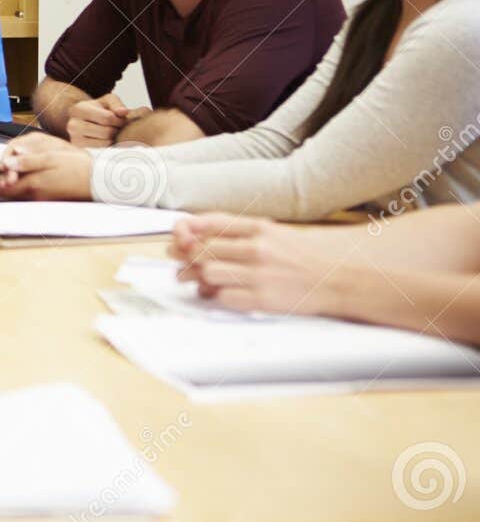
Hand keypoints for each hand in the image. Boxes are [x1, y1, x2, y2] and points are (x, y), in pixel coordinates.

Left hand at [0, 134, 93, 199]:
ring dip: (7, 187)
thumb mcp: (50, 158)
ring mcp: (42, 196)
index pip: (5, 188)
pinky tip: (19, 182)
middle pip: (9, 192)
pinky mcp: (49, 196)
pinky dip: (19, 188)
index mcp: (33, 184)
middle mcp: (35, 194)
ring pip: (18, 193)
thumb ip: (27, 161)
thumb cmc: (76, 167)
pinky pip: (28, 193)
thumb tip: (7, 163)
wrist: (97, 181)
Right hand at [65, 93, 148, 147]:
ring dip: (112, 138)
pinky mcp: (79, 149)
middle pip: (106, 132)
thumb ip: (116, 104)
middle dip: (116, 130)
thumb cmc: (97, 110)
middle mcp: (72, 125)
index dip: (118, 120)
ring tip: (111, 133)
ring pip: (104, 143)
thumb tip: (123, 112)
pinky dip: (107, 145)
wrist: (83, 120)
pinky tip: (106, 139)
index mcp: (79, 109)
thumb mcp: (107, 101)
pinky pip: (101, 150)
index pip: (107, 118)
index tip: (120, 120)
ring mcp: (74, 139)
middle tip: (116, 127)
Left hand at [169, 213, 349, 315]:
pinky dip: (213, 295)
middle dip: (184, 255)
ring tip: (192, 279)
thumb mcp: (276, 233)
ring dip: (195, 276)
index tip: (178, 235)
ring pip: (208, 272)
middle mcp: (258, 248)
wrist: (342, 277)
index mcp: (261, 228)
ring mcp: (260, 274)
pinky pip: (224, 296)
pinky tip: (214, 293)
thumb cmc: (307, 255)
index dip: (187, 229)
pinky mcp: (263, 299)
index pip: (211, 223)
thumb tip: (200, 232)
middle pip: (204, 248)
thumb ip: (241, 232)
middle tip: (178, 261)